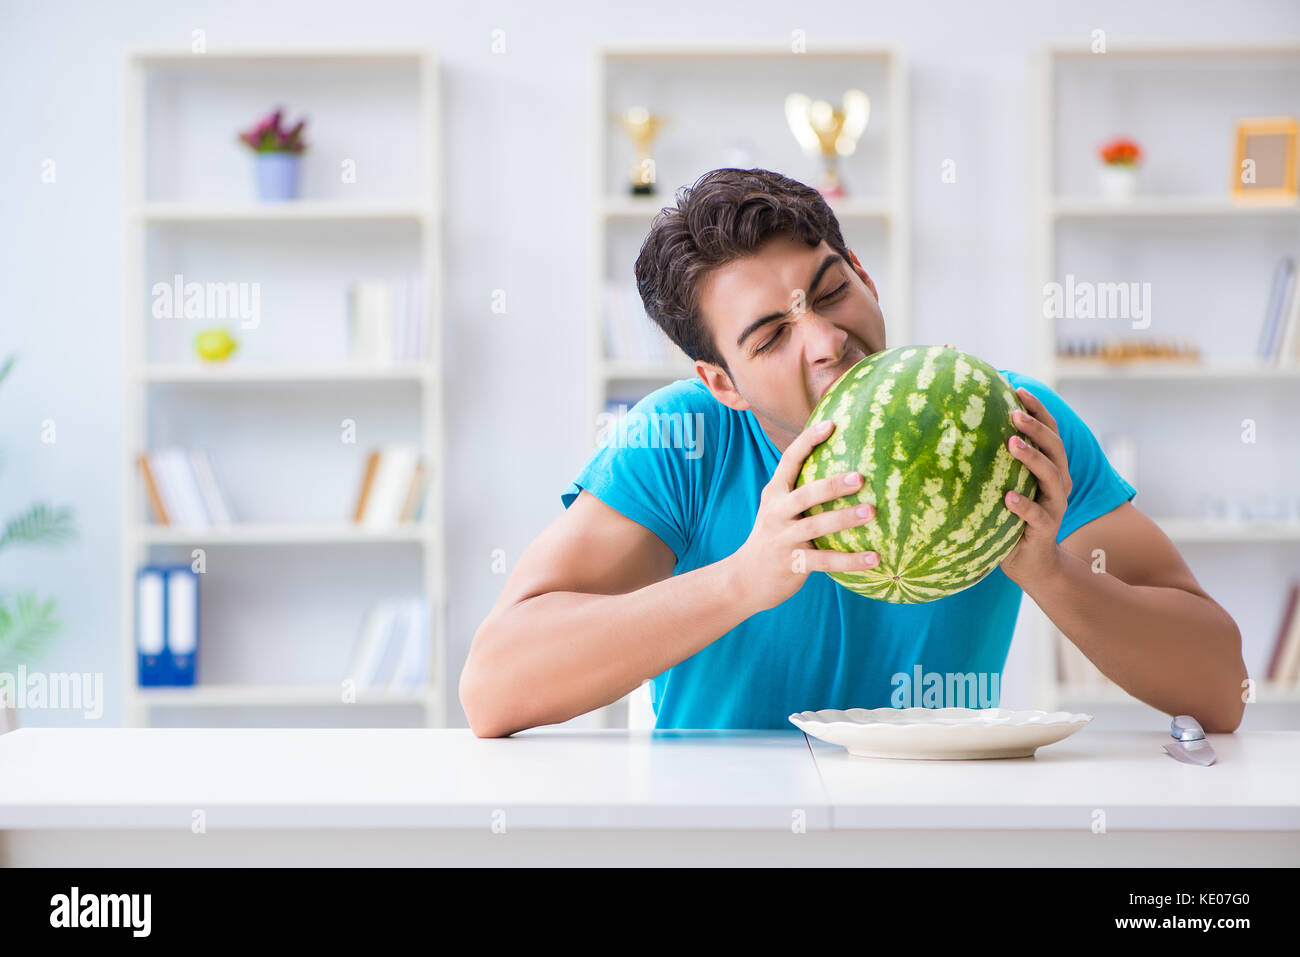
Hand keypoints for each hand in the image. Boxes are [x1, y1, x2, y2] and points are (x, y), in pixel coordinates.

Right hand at [728, 418, 879, 612]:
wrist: (743, 578)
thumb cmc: (774, 537)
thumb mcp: (779, 510)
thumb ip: (802, 492)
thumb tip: (844, 469)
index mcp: (775, 494)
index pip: (789, 460)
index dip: (808, 441)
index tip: (831, 424)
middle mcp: (777, 513)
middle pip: (805, 494)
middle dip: (832, 485)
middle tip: (860, 477)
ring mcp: (784, 539)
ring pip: (816, 526)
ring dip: (844, 519)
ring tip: (871, 512)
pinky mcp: (793, 564)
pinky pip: (826, 561)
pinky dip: (851, 561)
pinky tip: (875, 558)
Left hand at [1000, 385, 1071, 586]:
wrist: (1031, 563)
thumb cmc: (1011, 517)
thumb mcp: (1005, 485)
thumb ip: (996, 462)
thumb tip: (960, 430)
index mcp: (1051, 468)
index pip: (1049, 432)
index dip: (1038, 410)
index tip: (1017, 388)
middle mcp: (1058, 483)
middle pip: (1055, 448)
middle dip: (1036, 427)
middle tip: (1013, 412)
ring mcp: (1055, 506)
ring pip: (1051, 476)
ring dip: (1032, 458)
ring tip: (1011, 443)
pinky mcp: (1046, 530)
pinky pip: (1036, 515)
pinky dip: (1024, 504)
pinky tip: (1007, 497)